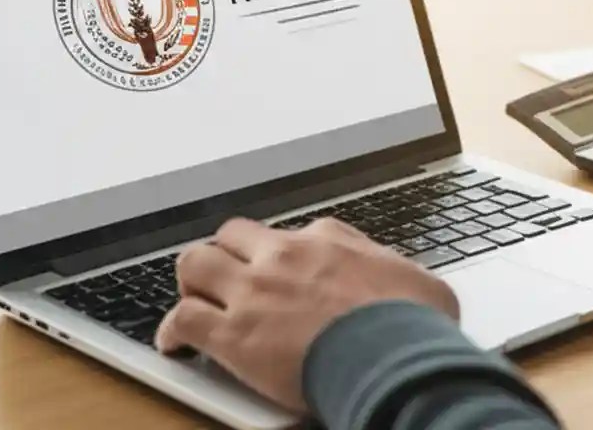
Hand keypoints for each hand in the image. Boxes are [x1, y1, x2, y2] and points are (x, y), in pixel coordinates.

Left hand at [156, 217, 458, 411]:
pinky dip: (173, 332)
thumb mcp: (420, 282)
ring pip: (195, 263)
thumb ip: (395, 273)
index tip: (285, 274)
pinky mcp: (231, 334)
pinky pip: (182, 320)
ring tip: (194, 299)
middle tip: (227, 278)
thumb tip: (406, 285)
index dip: (283, 256)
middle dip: (226, 254)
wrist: (392, 356)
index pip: (291, 234)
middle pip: (232, 235)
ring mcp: (253, 292)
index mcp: (327, 239)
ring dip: (193, 282)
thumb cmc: (412, 325)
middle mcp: (283, 256)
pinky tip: (175, 344)